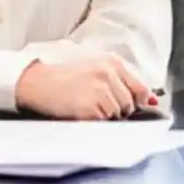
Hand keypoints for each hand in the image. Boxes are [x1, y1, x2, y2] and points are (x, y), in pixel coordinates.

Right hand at [14, 54, 157, 119]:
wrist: (35, 80)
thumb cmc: (60, 72)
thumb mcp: (92, 64)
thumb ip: (118, 77)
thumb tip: (148, 98)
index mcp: (111, 61)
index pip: (139, 86)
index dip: (140, 99)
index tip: (141, 106)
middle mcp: (109, 74)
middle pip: (129, 103)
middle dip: (118, 108)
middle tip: (97, 103)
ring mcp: (101, 91)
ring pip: (117, 114)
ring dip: (105, 115)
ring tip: (86, 105)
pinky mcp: (91, 108)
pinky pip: (103, 122)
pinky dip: (94, 121)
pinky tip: (80, 111)